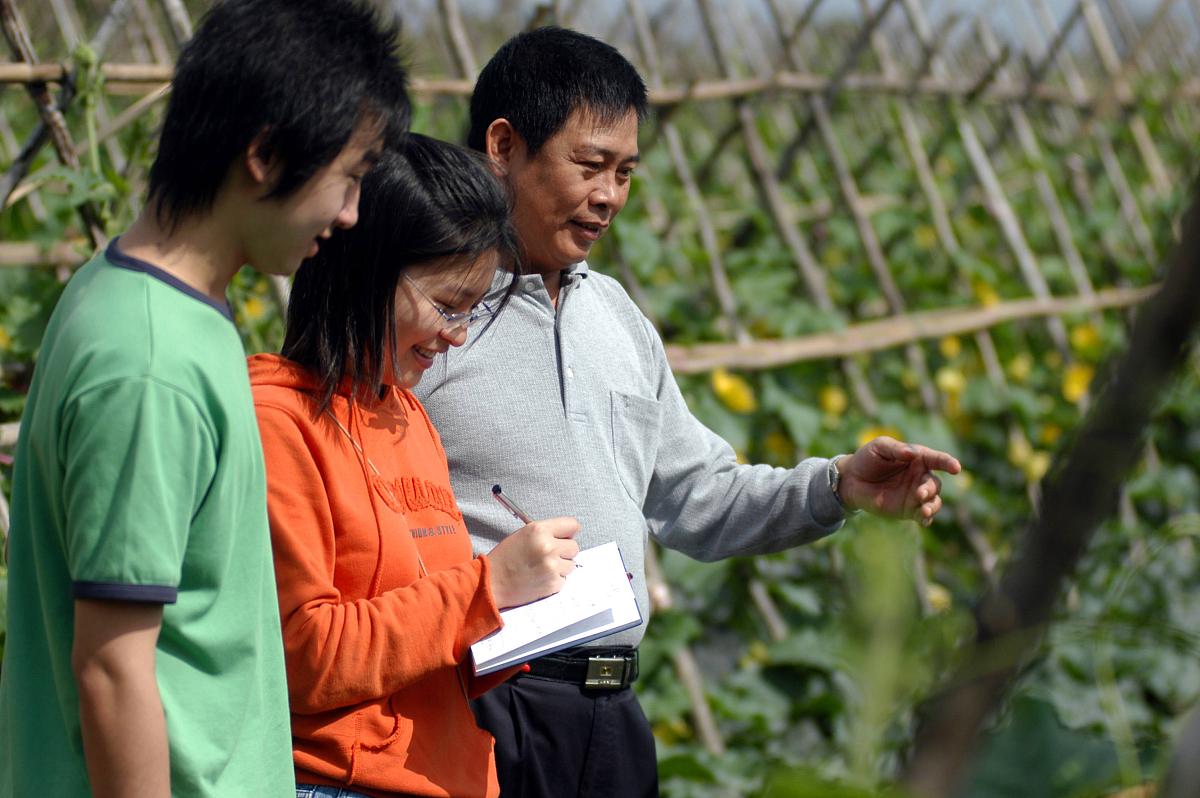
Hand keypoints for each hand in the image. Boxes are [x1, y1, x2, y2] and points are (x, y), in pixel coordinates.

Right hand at [486, 517, 580, 607]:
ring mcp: (552, 566)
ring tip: (543, 568)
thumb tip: (566, 536)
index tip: (564, 537)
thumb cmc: (505, 557)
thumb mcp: (523, 534)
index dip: (569, 532)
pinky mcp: (553, 584)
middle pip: (574, 547)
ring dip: (561, 566)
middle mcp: (548, 547)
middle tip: (550, 556)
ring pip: (571, 564)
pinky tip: (540, 578)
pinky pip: (564, 579)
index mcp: (539, 530)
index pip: (572, 525)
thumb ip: (545, 532)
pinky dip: (555, 580)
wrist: (492, 582)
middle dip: (564, 551)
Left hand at [836, 436, 961, 525]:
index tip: (956, 468)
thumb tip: (912, 453)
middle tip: (920, 493)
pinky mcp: (909, 510)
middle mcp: (920, 476)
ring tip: (924, 510)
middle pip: (935, 483)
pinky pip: (923, 516)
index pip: (937, 459)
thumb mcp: (879, 447)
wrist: (851, 480)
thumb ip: (896, 449)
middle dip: (930, 489)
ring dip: (932, 506)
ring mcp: (916, 494)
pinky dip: (927, 519)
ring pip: (934, 501)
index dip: (948, 463)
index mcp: (918, 458)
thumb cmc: (867, 459)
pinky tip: (924, 520)